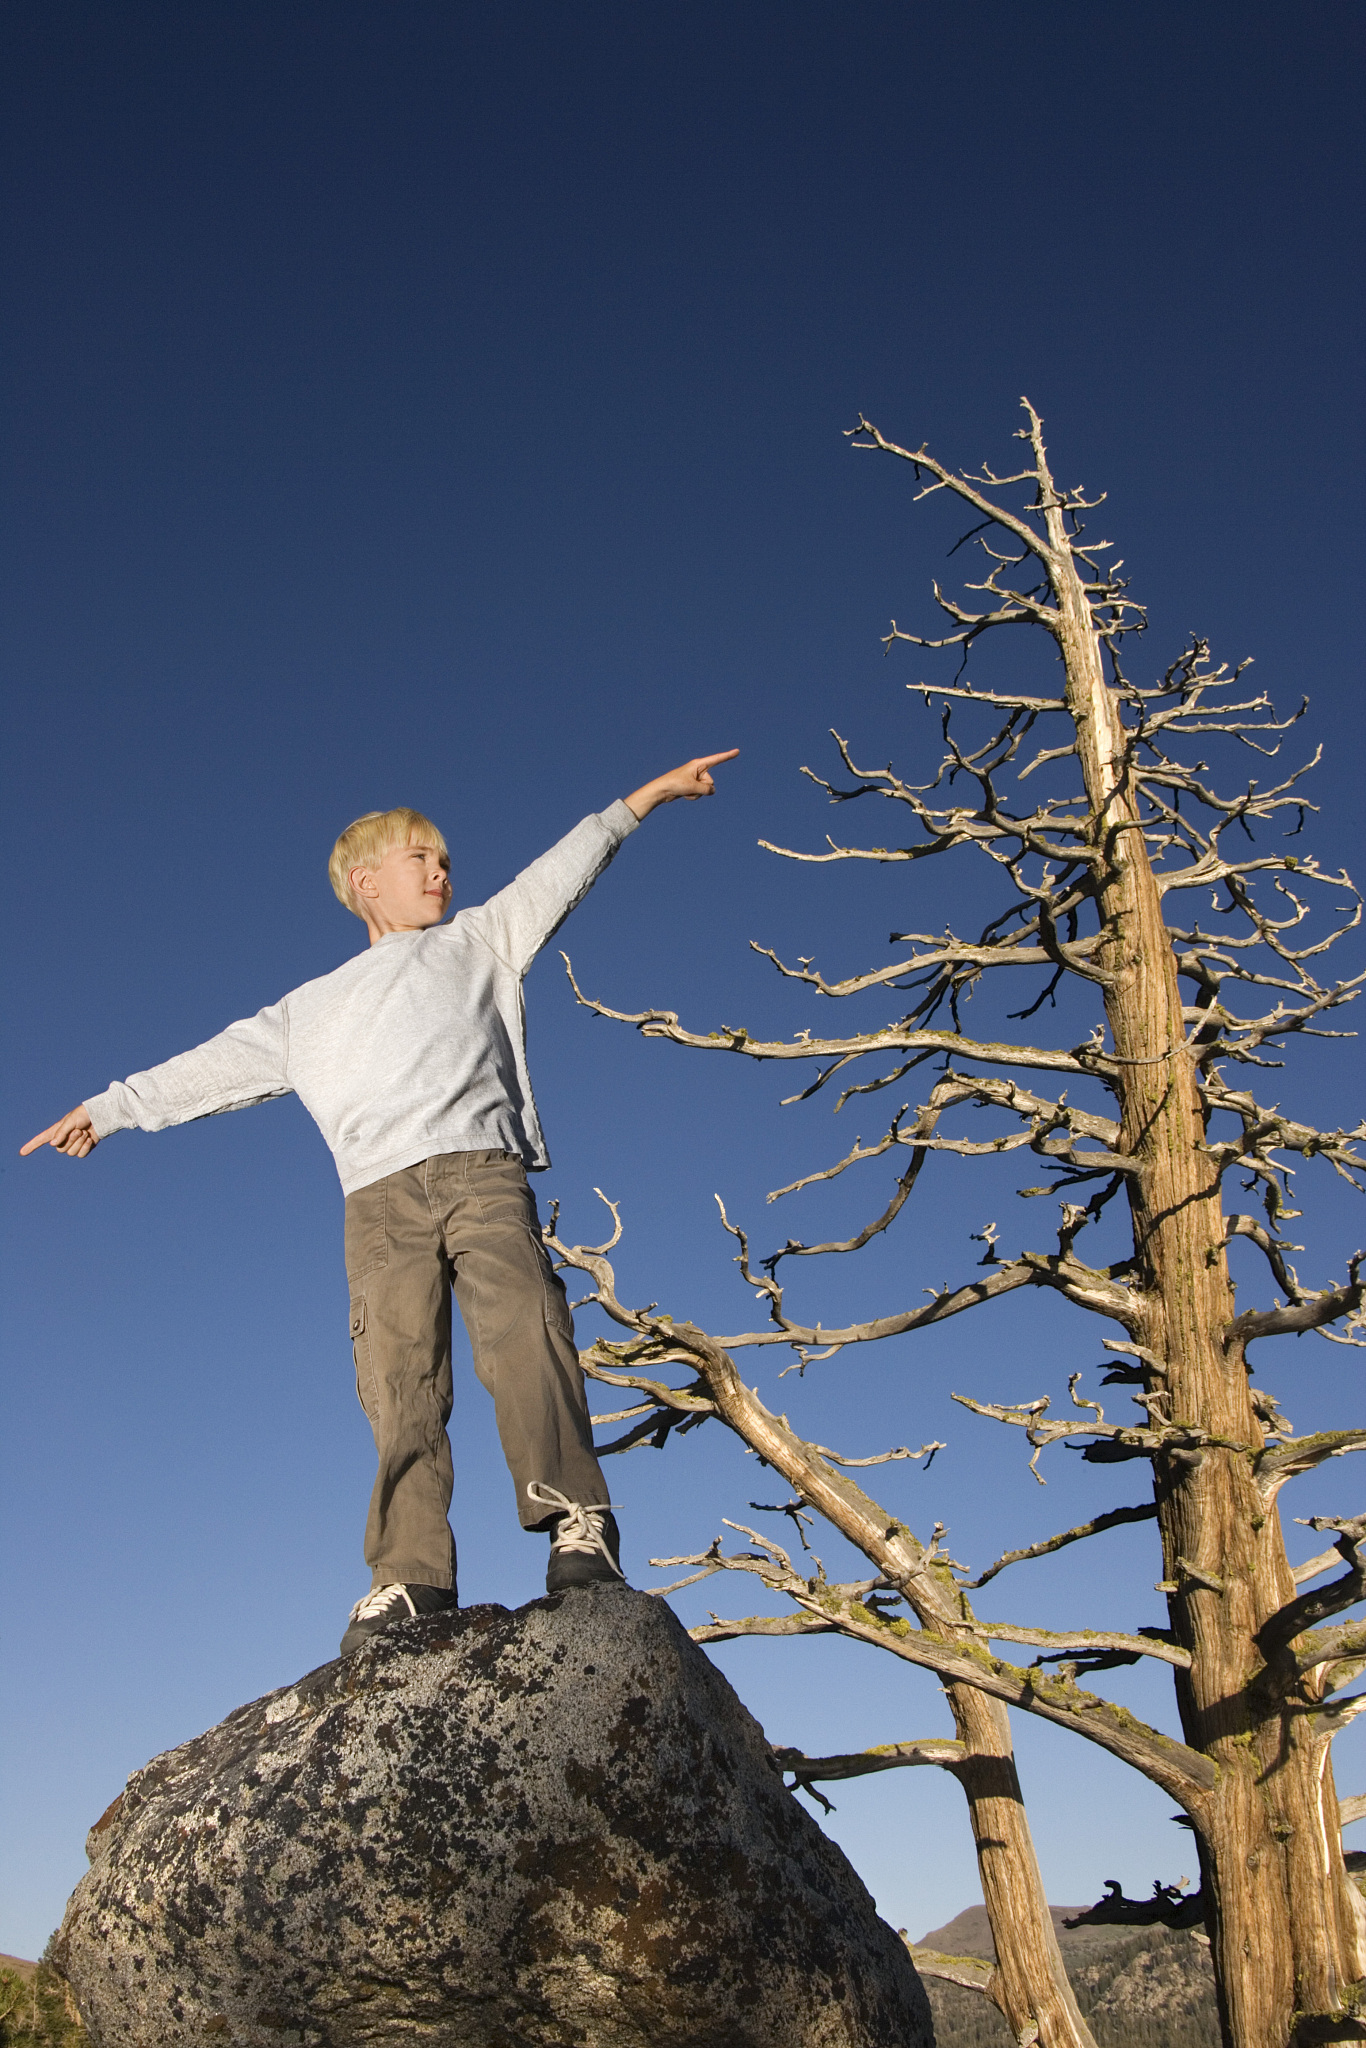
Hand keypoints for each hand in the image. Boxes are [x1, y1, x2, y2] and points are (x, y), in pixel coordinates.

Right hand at [21, 1105, 98, 1159]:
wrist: (99, 1117)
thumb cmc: (83, 1115)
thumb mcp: (71, 1121)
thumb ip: (61, 1132)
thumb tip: (52, 1145)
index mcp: (56, 1131)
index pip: (41, 1140)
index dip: (31, 1146)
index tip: (21, 1153)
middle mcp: (62, 1140)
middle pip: (60, 1150)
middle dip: (71, 1140)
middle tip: (79, 1130)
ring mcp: (72, 1145)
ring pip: (71, 1153)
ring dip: (79, 1142)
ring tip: (84, 1132)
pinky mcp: (82, 1149)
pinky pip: (80, 1155)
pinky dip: (85, 1147)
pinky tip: (89, 1139)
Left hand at [624, 750, 738, 819]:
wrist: (662, 790)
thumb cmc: (675, 784)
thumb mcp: (693, 786)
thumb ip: (706, 789)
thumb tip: (712, 791)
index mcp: (698, 764)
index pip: (716, 759)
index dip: (727, 756)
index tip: (738, 751)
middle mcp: (698, 770)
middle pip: (710, 782)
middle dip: (702, 788)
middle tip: (689, 786)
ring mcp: (696, 779)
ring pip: (705, 790)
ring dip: (696, 794)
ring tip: (685, 790)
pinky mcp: (693, 786)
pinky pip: (699, 793)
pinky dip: (693, 796)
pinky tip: (684, 794)